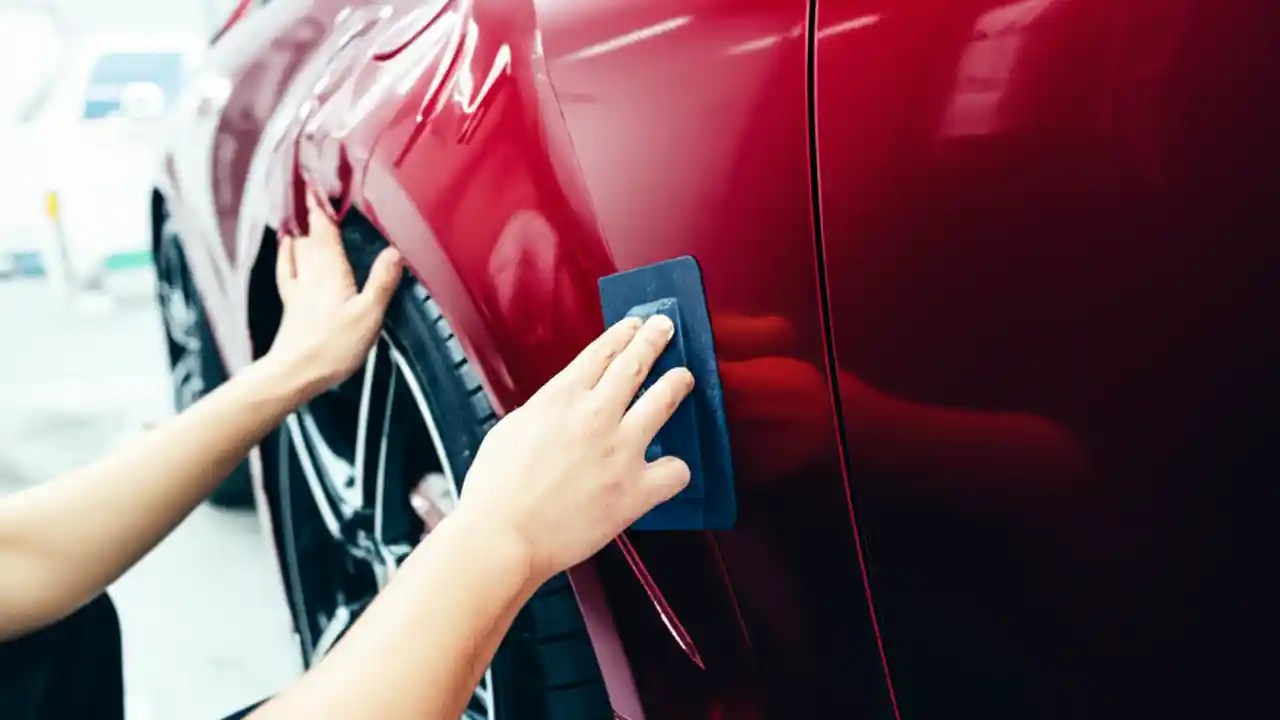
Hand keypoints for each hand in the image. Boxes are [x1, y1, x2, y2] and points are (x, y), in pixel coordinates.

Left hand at [265, 192, 402, 395]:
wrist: (295, 373)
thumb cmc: (332, 347)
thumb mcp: (369, 315)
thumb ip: (382, 281)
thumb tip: (395, 252)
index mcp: (331, 272)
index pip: (324, 230)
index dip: (321, 207)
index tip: (317, 185)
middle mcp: (311, 275)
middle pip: (310, 237)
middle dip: (313, 216)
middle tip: (315, 196)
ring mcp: (298, 290)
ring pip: (297, 251)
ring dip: (301, 232)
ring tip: (303, 218)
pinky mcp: (292, 306)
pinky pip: (287, 270)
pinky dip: (287, 256)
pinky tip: (287, 252)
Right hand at [448, 315, 695, 582]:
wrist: (503, 538)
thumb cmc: (495, 491)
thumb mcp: (512, 429)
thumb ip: (544, 410)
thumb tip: (563, 405)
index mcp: (561, 398)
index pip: (602, 352)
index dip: (623, 334)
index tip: (635, 325)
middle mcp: (595, 415)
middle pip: (636, 363)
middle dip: (655, 339)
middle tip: (665, 328)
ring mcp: (621, 450)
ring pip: (665, 399)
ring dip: (678, 382)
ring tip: (684, 377)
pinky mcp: (635, 489)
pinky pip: (675, 470)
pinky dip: (675, 469)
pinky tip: (670, 470)